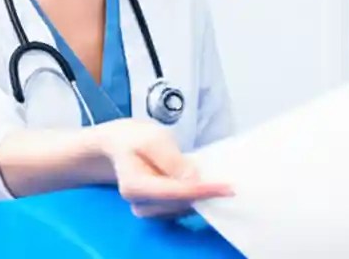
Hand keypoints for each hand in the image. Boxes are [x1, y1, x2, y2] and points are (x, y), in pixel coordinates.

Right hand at [97, 119, 232, 217]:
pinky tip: (204, 186)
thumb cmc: (135, 139)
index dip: (203, 191)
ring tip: (217, 182)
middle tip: (229, 184)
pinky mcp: (156, 210)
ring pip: (182, 209)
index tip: (228, 188)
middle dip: (205, 195)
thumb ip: (171, 159)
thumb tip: (193, 179)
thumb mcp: (153, 139)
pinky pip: (180, 208)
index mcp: (135, 187)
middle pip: (180, 204)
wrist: (119, 146)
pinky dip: (194, 198)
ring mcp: (147, 210)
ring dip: (201, 198)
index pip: (175, 193)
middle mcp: (140, 205)